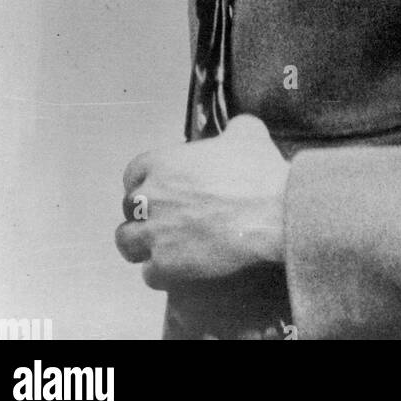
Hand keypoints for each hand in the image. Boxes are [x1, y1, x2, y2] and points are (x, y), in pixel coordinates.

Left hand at [116, 114, 289, 289]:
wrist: (273, 213)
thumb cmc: (258, 171)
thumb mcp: (248, 133)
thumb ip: (233, 127)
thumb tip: (235, 129)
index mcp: (163, 163)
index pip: (133, 173)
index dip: (144, 182)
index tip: (158, 190)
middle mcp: (151, 196)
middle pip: (129, 208)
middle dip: (145, 212)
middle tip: (167, 218)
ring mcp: (155, 232)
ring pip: (127, 242)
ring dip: (142, 244)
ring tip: (162, 247)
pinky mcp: (166, 264)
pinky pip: (149, 273)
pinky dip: (162, 272)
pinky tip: (179, 269)